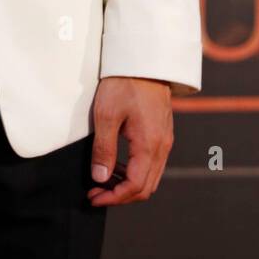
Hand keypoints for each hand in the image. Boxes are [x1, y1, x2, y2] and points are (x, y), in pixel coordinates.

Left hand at [87, 76, 173, 206]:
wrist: (143, 60)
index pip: (135, 186)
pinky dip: (135, 171)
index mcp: (150, 145)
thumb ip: (104, 149)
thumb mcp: (106, 115)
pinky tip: (117, 164)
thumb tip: (100, 178)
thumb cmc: (124, 83)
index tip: (94, 197)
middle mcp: (162, 147)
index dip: (114, 197)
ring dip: (127, 184)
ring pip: (150, 177)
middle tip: (96, 193)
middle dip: (120, 196)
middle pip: (146, 187)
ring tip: (103, 180)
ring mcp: (165, 140)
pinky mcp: (162, 133)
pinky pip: (152, 163)